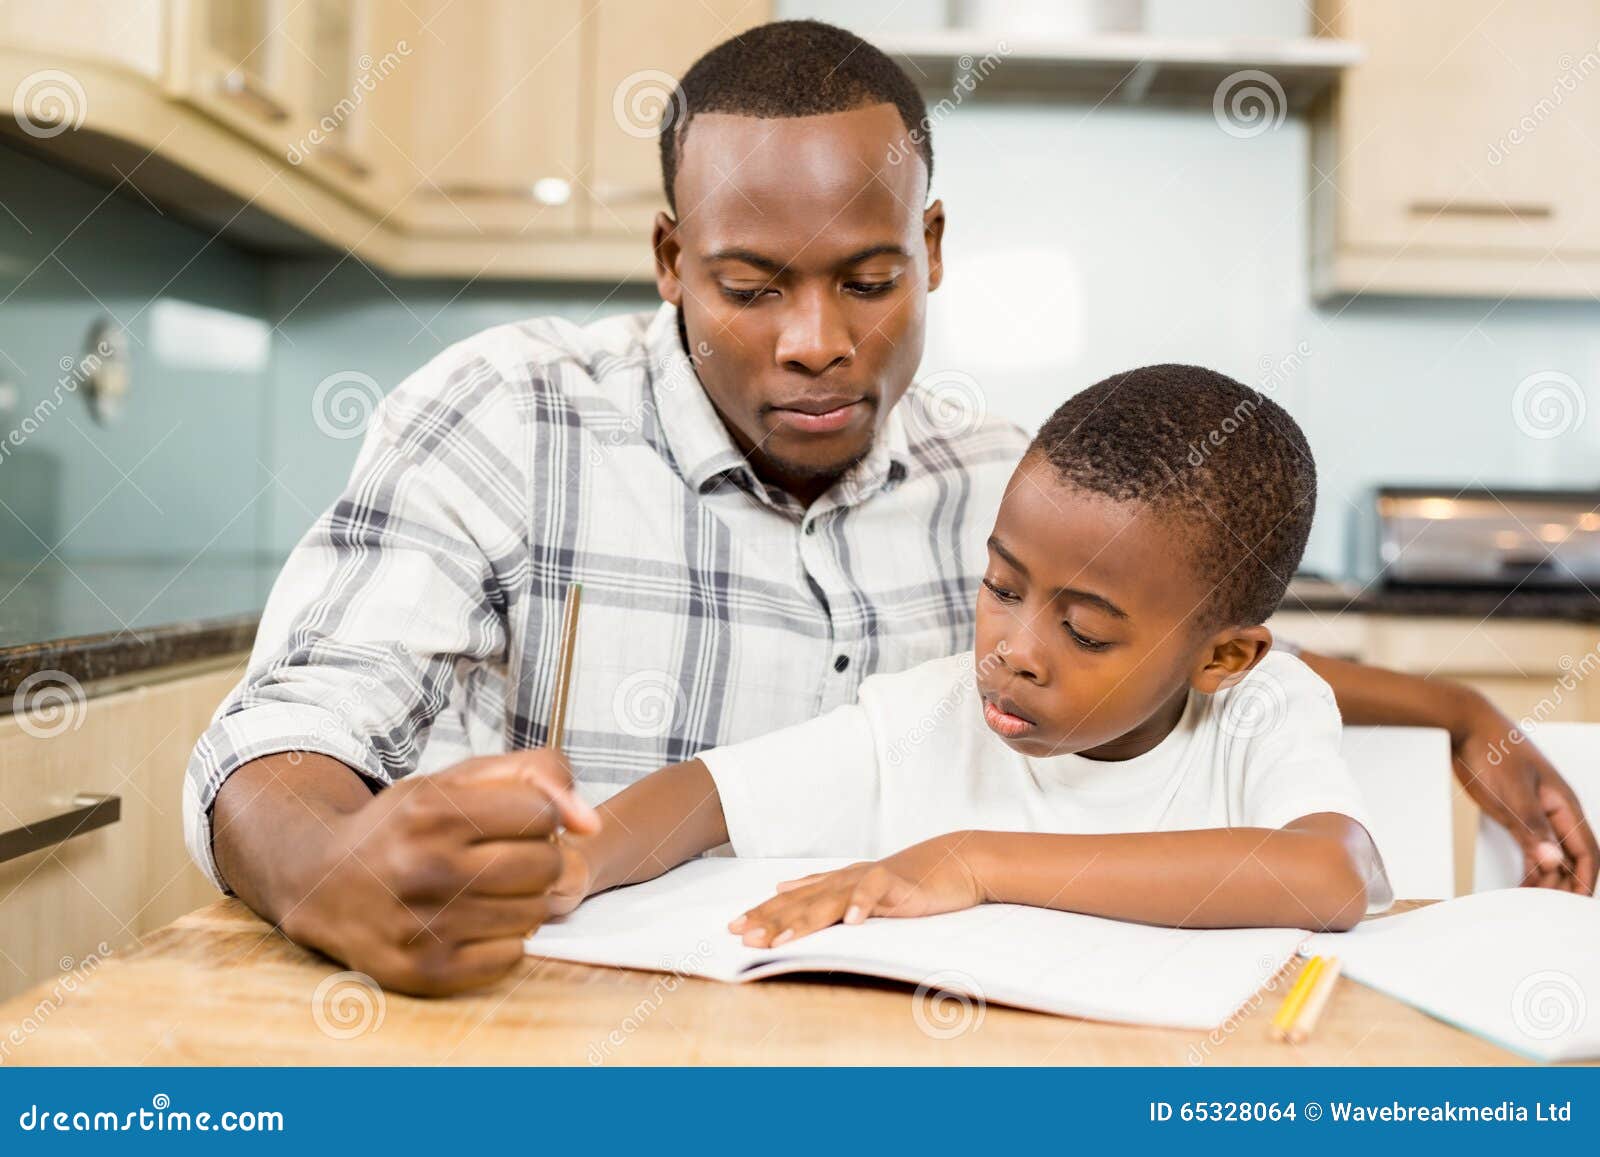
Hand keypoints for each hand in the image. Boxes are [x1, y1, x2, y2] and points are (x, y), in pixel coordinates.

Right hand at [283, 749, 601, 994]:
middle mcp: (425, 868)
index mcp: (433, 810)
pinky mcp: (425, 971)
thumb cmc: (407, 824)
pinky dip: (504, 940)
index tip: (510, 820)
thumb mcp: (459, 778)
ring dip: (525, 899)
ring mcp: (423, 925)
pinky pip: (511, 957)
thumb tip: (591, 825)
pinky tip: (473, 921)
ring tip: (488, 887)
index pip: (544, 813)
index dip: (538, 815)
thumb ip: (538, 774)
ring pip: (535, 913)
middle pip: (547, 864)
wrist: (323, 882)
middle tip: (505, 856)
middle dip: (539, 856)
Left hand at [728, 834, 985, 947]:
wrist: (951, 862)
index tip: (732, 929)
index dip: (762, 914)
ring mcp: (868, 880)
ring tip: (781, 939)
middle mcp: (844, 880)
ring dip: (805, 920)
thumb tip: (779, 888)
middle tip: (742, 937)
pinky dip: (863, 905)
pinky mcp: (895, 882)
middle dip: (770, 920)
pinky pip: (875, 892)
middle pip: (801, 902)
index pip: (790, 902)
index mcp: (834, 884)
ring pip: (830, 900)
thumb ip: (818, 888)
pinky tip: (852, 922)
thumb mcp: (856, 887)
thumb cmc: (905, 880)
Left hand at [1450, 697, 1595, 894]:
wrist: (1463, 725)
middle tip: (1543, 908)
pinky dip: (1529, 863)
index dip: (1583, 880)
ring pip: (1551, 852)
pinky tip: (1520, 879)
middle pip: (1570, 857)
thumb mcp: (1512, 793)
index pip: (1586, 852)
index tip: (1572, 906)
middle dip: (1562, 884)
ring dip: (1545, 876)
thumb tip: (1553, 863)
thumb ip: (1532, 828)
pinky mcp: (1515, 809)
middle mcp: (1556, 809)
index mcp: (1564, 805)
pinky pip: (1532, 842)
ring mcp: (1536, 809)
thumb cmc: (1491, 751)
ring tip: (1529, 899)